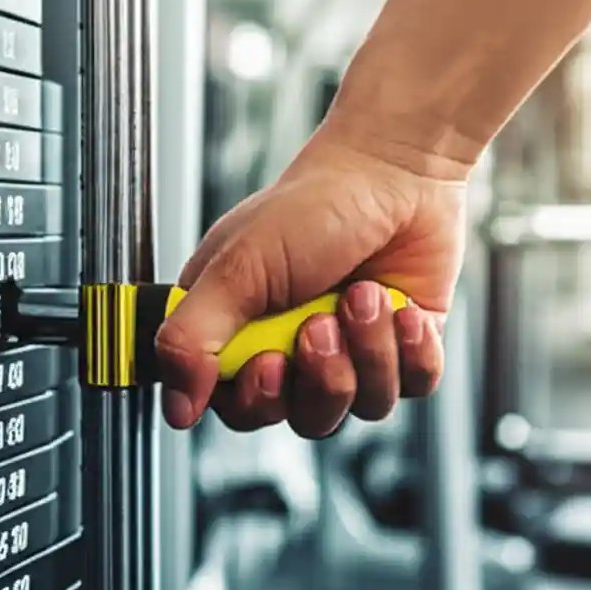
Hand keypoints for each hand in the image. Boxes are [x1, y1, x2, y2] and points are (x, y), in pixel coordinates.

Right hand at [154, 130, 467, 436]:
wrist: (397, 172)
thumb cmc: (313, 205)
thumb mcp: (236, 269)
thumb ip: (191, 339)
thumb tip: (176, 406)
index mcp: (245, 331)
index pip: (239, 408)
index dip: (258, 400)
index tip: (269, 362)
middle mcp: (299, 348)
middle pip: (305, 417)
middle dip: (321, 376)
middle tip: (318, 325)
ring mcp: (357, 351)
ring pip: (363, 406)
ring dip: (368, 351)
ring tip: (363, 295)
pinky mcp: (407, 347)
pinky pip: (413, 386)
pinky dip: (412, 351)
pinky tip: (403, 308)